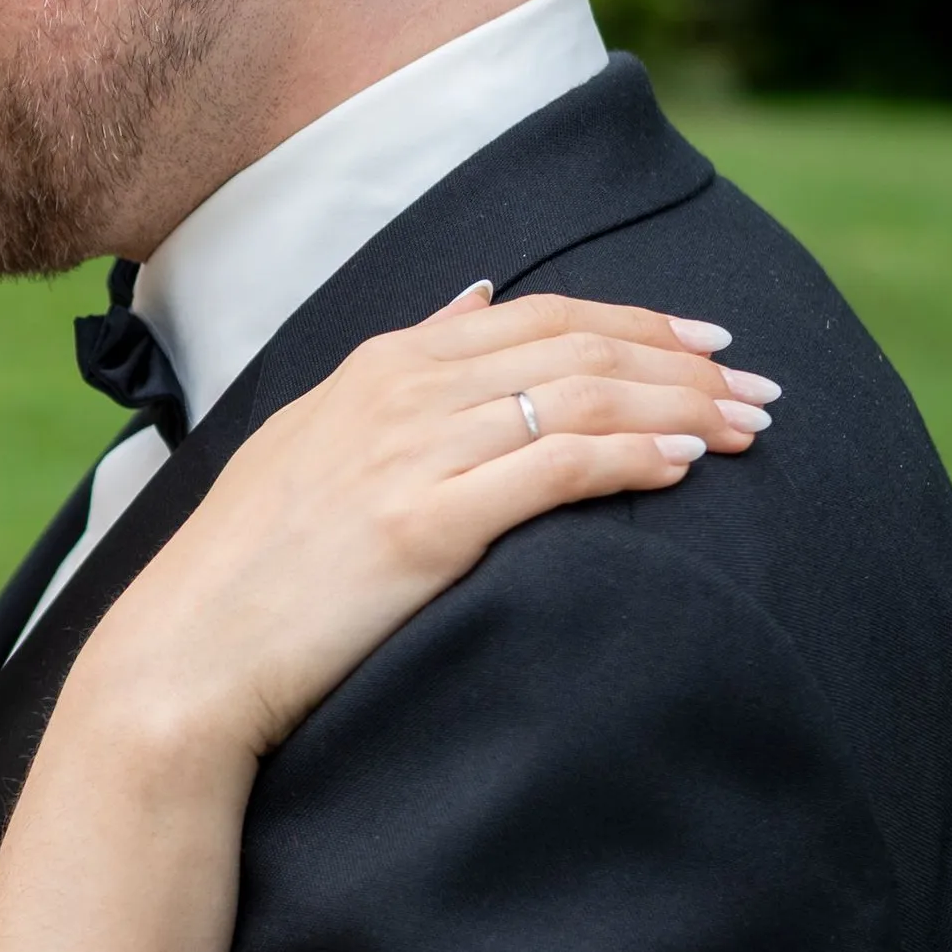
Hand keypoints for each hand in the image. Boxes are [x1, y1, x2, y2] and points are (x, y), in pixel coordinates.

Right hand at [69, 285, 770, 761]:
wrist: (189, 653)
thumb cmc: (253, 561)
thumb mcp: (314, 431)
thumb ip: (402, 364)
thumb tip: (473, 299)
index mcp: (378, 364)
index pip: (539, 315)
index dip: (637, 322)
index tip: (708, 345)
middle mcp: (400, 392)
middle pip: (577, 348)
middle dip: (684, 363)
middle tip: (762, 389)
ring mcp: (410, 454)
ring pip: (582, 400)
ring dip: (681, 410)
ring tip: (748, 432)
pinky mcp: (423, 523)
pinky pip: (554, 470)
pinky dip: (629, 459)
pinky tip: (683, 468)